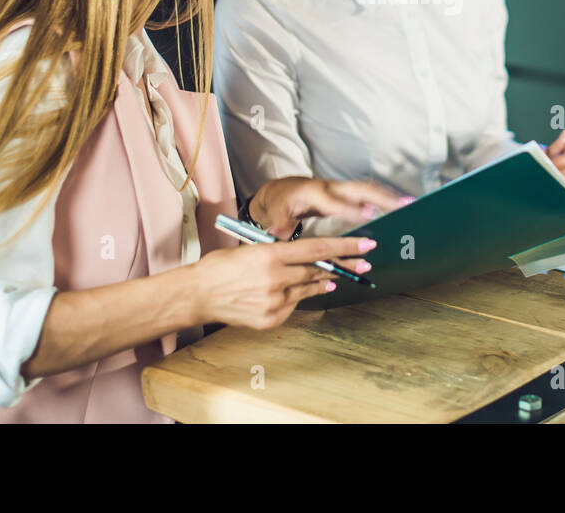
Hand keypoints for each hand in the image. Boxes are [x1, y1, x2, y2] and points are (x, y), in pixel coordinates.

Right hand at [187, 236, 375, 329]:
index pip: (318, 248)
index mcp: (271, 255)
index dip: (346, 246)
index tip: (367, 244)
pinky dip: (299, 296)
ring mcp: (274, 302)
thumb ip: (280, 252)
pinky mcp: (271, 319)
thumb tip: (308, 254)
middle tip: (364, 263)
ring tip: (336, 277)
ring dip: (323, 281)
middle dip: (344, 266)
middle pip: (319, 270)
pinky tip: (298, 290)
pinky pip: (294, 304)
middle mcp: (276, 279)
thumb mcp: (252, 248)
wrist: (198, 294)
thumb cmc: (222, 266)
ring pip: (309, 288)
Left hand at [247, 176, 410, 238]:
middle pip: (359, 189)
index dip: (352, 209)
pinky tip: (399, 204)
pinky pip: (367, 193)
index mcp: (311, 194)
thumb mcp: (273, 216)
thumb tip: (279, 234)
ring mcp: (338, 188)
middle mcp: (329, 187)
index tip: (370, 215)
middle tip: (404, 205)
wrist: (279, 190)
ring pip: (367, 189)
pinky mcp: (344, 193)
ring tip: (410, 204)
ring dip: (389, 196)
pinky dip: (385, 197)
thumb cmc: (278, 205)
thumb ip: (279, 226)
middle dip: (382, 197)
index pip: (334, 203)